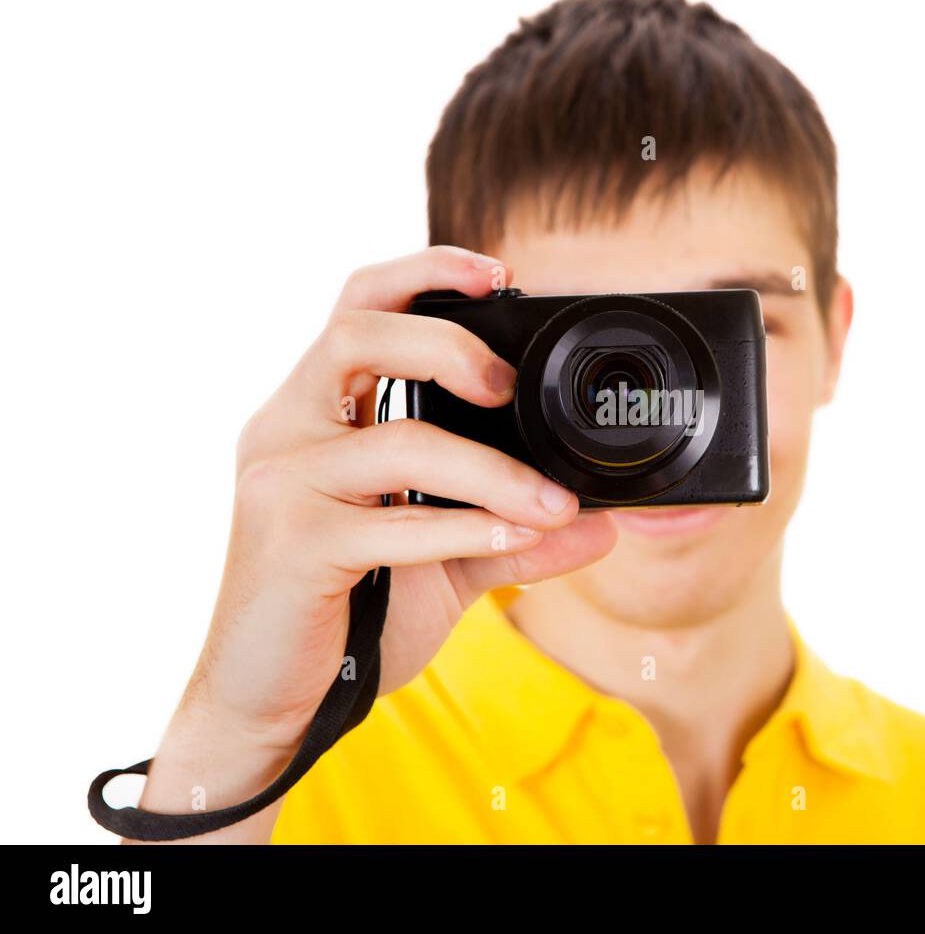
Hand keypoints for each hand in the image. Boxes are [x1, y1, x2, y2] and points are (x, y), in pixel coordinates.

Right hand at [132, 247, 616, 839]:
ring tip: (556, 502)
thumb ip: (512, 535)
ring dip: (493, 471)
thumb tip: (601, 523)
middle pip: (355, 333)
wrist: (272, 705)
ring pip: (397, 441)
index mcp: (316, 416)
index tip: (499, 275)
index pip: (357, 308)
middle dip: (447, 343)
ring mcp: (282, 485)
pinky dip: (467, 526)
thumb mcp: (441, 566)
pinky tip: (516, 535)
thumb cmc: (347, 617)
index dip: (423, 271)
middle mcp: (287, 431)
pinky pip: (393, 522)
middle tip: (511, 387)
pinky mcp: (290, 545)